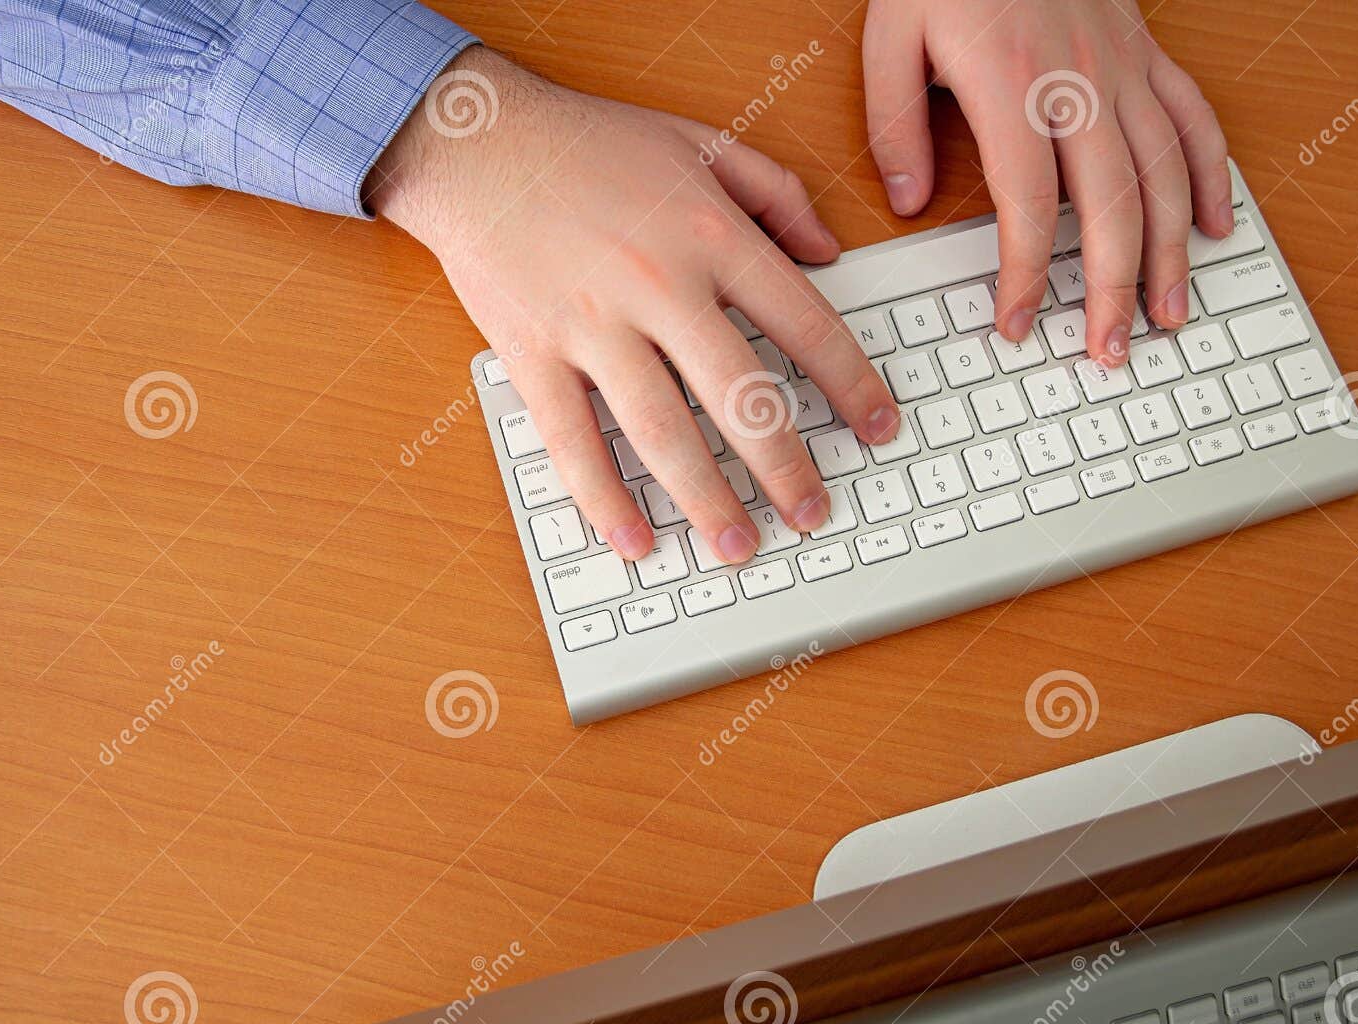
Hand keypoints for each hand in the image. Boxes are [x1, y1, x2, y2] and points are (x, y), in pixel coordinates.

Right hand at [368, 47, 898, 563]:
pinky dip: (602, 500)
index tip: (878, 426)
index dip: (852, 384)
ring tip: (737, 547)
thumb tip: (830, 252)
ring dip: (705, 502)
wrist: (479, 143)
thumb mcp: (702, 142)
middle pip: (741, 397)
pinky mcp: (534, 353)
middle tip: (811, 513)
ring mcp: (593, 324)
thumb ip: (777, 193)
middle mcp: (660, 284)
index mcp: (712, 234)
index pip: (806, 324)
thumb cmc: (588, 143)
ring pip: (663, 433)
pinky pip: (572, 442)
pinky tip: (633, 539)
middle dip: (785, 469)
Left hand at [863, 0, 1233, 364]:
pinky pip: (1192, 120)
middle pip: (1111, 206)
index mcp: (1013, 90)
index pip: (1029, 209)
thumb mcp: (891, 36)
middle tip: (1109, 350)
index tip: (1018, 322)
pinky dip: (1209, 176)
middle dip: (1114, 288)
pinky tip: (1211, 228)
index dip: (1027, 276)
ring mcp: (1123, 69)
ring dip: (1171, 252)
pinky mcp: (1145, 53)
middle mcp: (1080, 84)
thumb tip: (907, 203)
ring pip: (1163, 174)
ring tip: (1167, 315)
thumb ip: (895, 124)